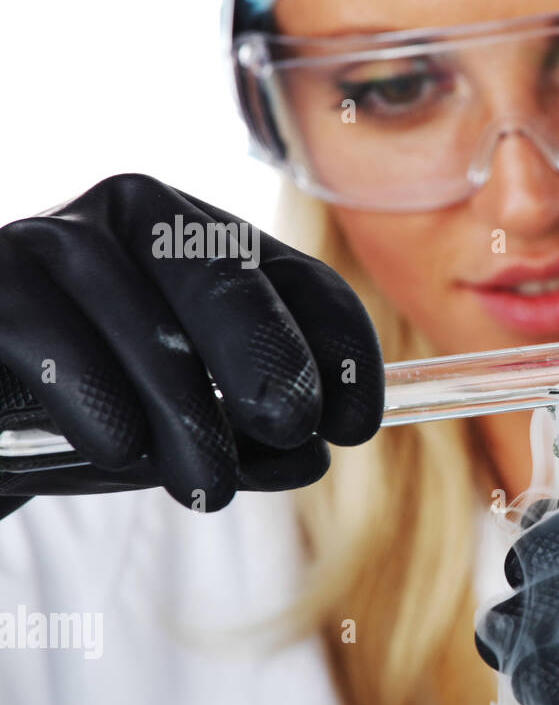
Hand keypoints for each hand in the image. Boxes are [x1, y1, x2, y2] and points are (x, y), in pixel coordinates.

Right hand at [0, 174, 383, 516]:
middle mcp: (138, 216)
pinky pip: (54, 336)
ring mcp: (57, 236)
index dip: (340, 347)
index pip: (301, 282)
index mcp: (212, 244)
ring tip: (207, 488)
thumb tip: (313, 456)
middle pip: (227, 278)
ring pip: (146, 322)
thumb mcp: (188, 430)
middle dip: (272, 358)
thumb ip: (250, 440)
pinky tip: (118, 447)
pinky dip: (96, 399)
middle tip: (294, 427)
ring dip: (188, 415)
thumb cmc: (94, 415)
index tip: (358, 422)